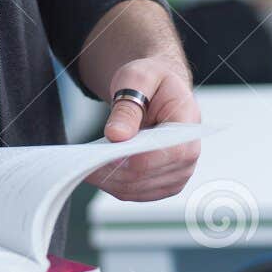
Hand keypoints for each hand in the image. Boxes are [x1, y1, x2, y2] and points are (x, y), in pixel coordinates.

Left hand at [85, 58, 201, 201]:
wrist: (159, 90)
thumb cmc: (152, 81)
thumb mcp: (138, 79)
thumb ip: (128, 107)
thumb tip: (116, 135)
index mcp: (189, 126)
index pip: (165, 154)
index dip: (134, 159)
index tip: (103, 154)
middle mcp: (188, 155)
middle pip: (145, 175)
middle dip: (111, 169)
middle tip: (82, 159)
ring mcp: (177, 173)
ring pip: (136, 189)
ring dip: (107, 179)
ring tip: (85, 163)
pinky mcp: (162, 184)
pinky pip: (133, 193)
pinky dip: (112, 184)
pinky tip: (96, 170)